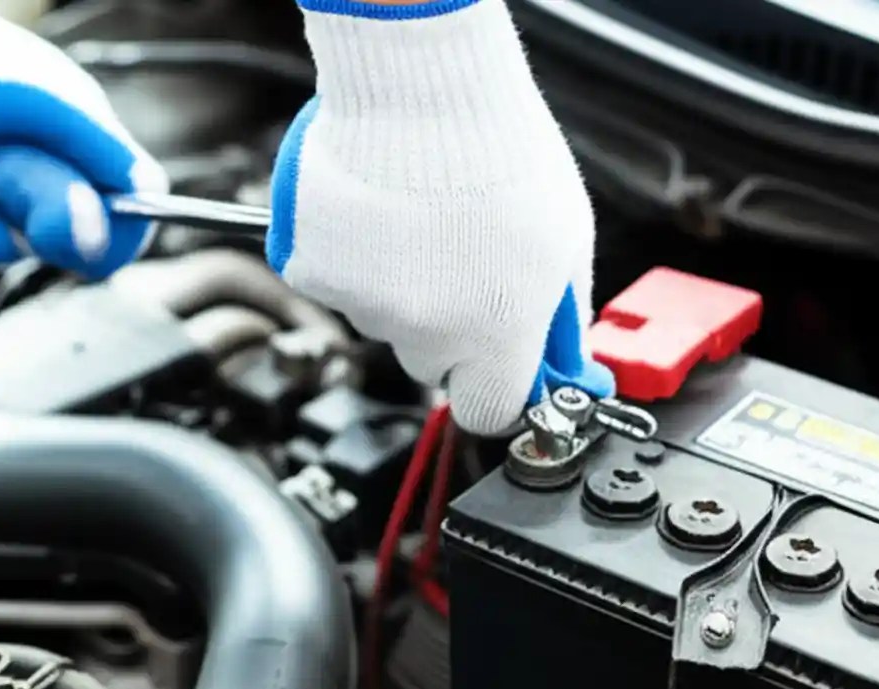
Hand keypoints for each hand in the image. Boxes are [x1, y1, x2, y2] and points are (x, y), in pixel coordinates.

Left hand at [0, 0, 166, 278]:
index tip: (80, 250)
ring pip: (27, 220)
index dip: (116, 227)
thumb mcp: (41, 109)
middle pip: (76, 218)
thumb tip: (149, 200)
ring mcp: (21, 154)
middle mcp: (61, 141)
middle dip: (31, 226)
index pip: (136, 189)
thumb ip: (98, 151)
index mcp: (88, 124)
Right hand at [268, 0, 613, 434]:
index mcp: (496, 336)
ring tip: (420, 219)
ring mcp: (364, 305)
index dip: (494, 385)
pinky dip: (352, 257)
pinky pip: (336, 284)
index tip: (498, 364)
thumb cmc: (499, 148)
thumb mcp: (565, 242)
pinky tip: (377, 211)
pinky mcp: (313, 272)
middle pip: (432, 363)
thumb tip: (564, 367)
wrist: (421, 87)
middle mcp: (427, 333)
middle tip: (460, 260)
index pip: (489, 412)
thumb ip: (558, 319)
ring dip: (400, 285)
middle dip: (449, 325)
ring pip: (383, 320)